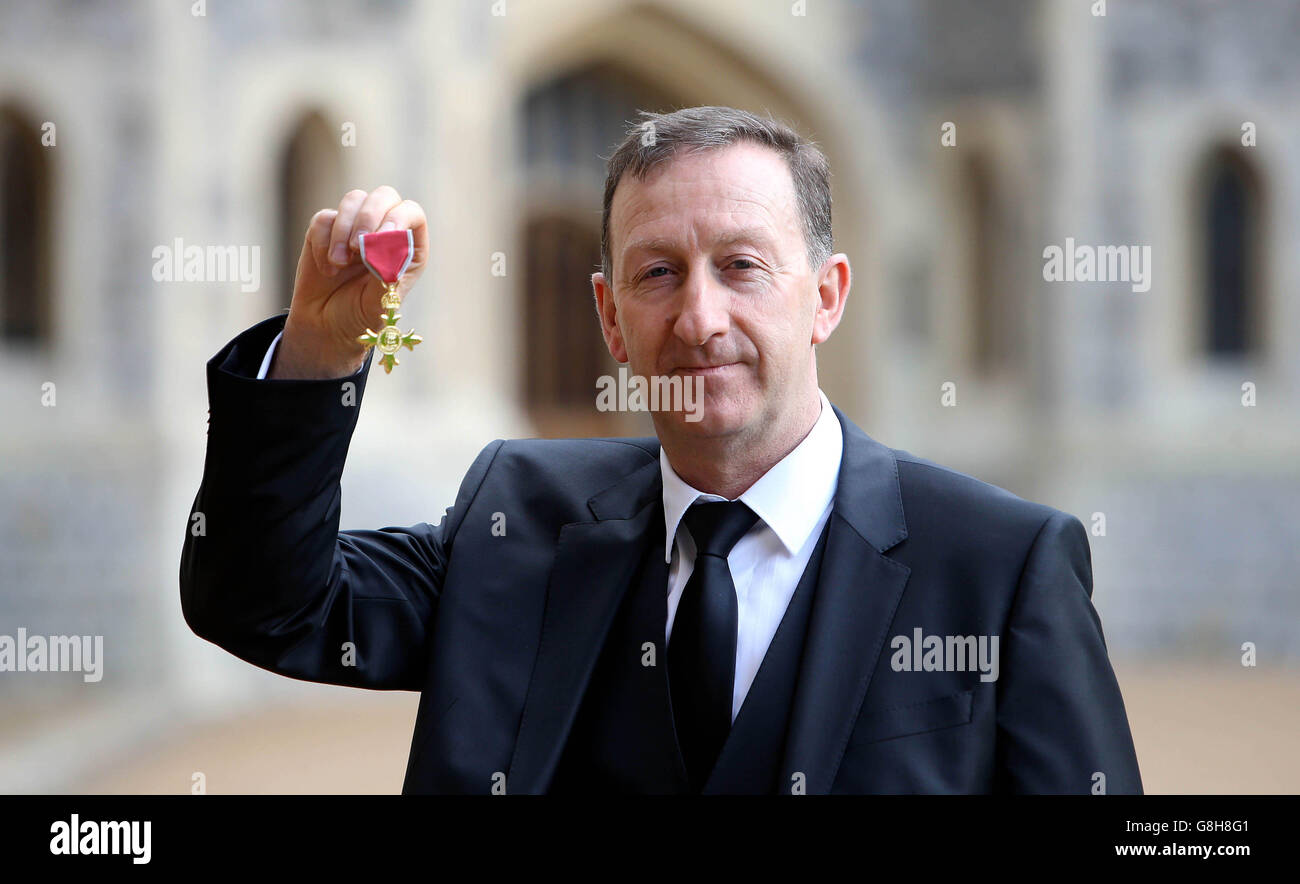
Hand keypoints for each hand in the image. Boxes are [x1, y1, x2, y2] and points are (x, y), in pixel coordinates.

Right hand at [270, 186, 428, 378]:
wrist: (325, 327)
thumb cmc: (360, 317)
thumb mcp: (379, 304)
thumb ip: (385, 276)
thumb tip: (384, 247)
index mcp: (408, 248)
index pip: (412, 213)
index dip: (398, 217)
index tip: (382, 235)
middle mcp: (384, 232)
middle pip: (384, 196)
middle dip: (369, 216)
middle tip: (357, 246)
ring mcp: (355, 227)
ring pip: (354, 200)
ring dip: (343, 229)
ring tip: (339, 264)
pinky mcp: (327, 229)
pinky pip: (324, 218)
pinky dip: (322, 241)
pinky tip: (326, 268)